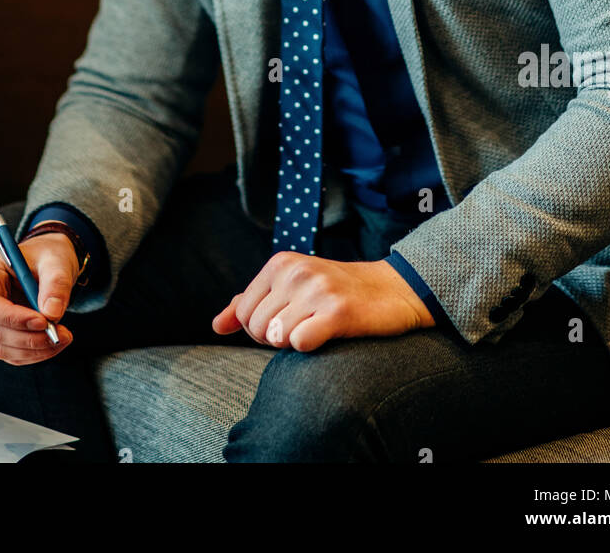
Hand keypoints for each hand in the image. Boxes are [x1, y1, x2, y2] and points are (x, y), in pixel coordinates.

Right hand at [0, 233, 78, 364]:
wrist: (47, 266)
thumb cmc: (46, 257)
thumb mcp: (56, 261)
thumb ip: (55, 283)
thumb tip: (51, 314)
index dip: (11, 317)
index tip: (42, 321)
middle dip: (28, 338)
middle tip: (60, 334)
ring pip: (0, 347)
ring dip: (33, 349)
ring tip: (63, 338)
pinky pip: (10, 353)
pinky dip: (33, 353)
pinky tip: (54, 344)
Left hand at [211, 254, 434, 351]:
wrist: (393, 291)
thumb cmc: (336, 294)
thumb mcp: (290, 289)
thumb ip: (250, 304)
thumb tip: (216, 326)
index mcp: (280, 263)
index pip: (243, 313)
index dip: (261, 330)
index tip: (288, 323)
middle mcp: (296, 271)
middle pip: (257, 328)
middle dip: (275, 339)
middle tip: (306, 327)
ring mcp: (317, 289)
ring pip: (276, 337)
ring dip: (294, 343)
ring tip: (317, 328)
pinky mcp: (338, 311)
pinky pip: (299, 343)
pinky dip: (309, 346)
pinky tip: (327, 334)